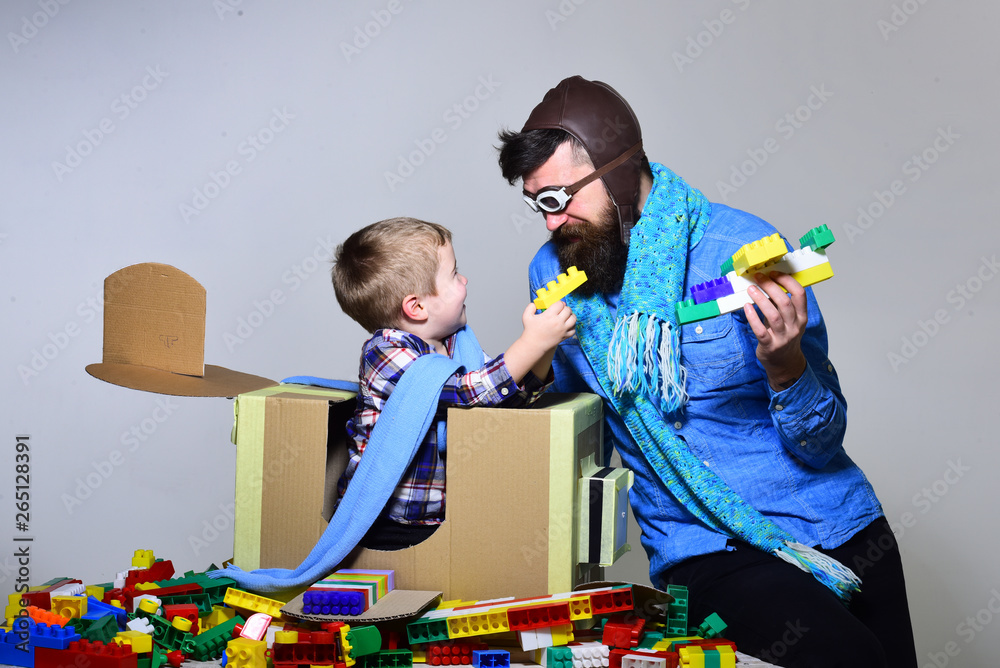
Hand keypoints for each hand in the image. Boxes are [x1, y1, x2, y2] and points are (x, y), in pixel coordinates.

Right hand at [521, 300, 576, 350]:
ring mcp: (562, 330)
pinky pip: (573, 329)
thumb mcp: (526, 317)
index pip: (560, 304)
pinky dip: (572, 326)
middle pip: (568, 310)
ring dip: (571, 315)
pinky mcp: (564, 336)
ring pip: (573, 318)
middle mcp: (557, 322)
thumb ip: (530, 307)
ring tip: (566, 315)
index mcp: (549, 316)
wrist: (534, 345)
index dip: (558, 303)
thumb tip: (535, 304)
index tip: (556, 305)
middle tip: (561, 309)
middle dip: (565, 308)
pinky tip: (567, 324)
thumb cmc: (530, 332)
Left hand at [744, 271, 807, 389]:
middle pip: (785, 302)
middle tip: (759, 277)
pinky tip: (747, 307)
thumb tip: (768, 282)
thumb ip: (782, 304)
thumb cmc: (784, 337)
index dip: (787, 281)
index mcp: (801, 317)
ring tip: (751, 289)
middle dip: (771, 287)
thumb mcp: (790, 320)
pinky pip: (760, 330)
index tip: (774, 272)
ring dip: (761, 299)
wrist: (784, 363)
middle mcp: (794, 326)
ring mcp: (782, 337)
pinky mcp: (769, 345)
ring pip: (773, 315)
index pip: (800, 294)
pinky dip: (752, 317)